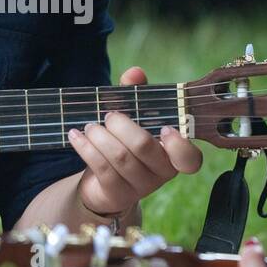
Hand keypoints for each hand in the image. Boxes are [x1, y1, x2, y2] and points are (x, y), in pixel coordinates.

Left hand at [68, 65, 202, 214]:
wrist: (104, 183)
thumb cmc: (125, 143)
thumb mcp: (133, 117)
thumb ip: (136, 94)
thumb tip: (135, 72)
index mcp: (173, 154)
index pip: (190, 159)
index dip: (180, 145)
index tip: (164, 128)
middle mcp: (161, 173)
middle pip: (144, 147)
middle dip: (122, 125)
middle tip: (109, 116)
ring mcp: (140, 187)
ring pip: (120, 158)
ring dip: (100, 136)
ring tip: (90, 126)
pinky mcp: (117, 194)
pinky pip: (102, 169)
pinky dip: (86, 148)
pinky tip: (76, 136)